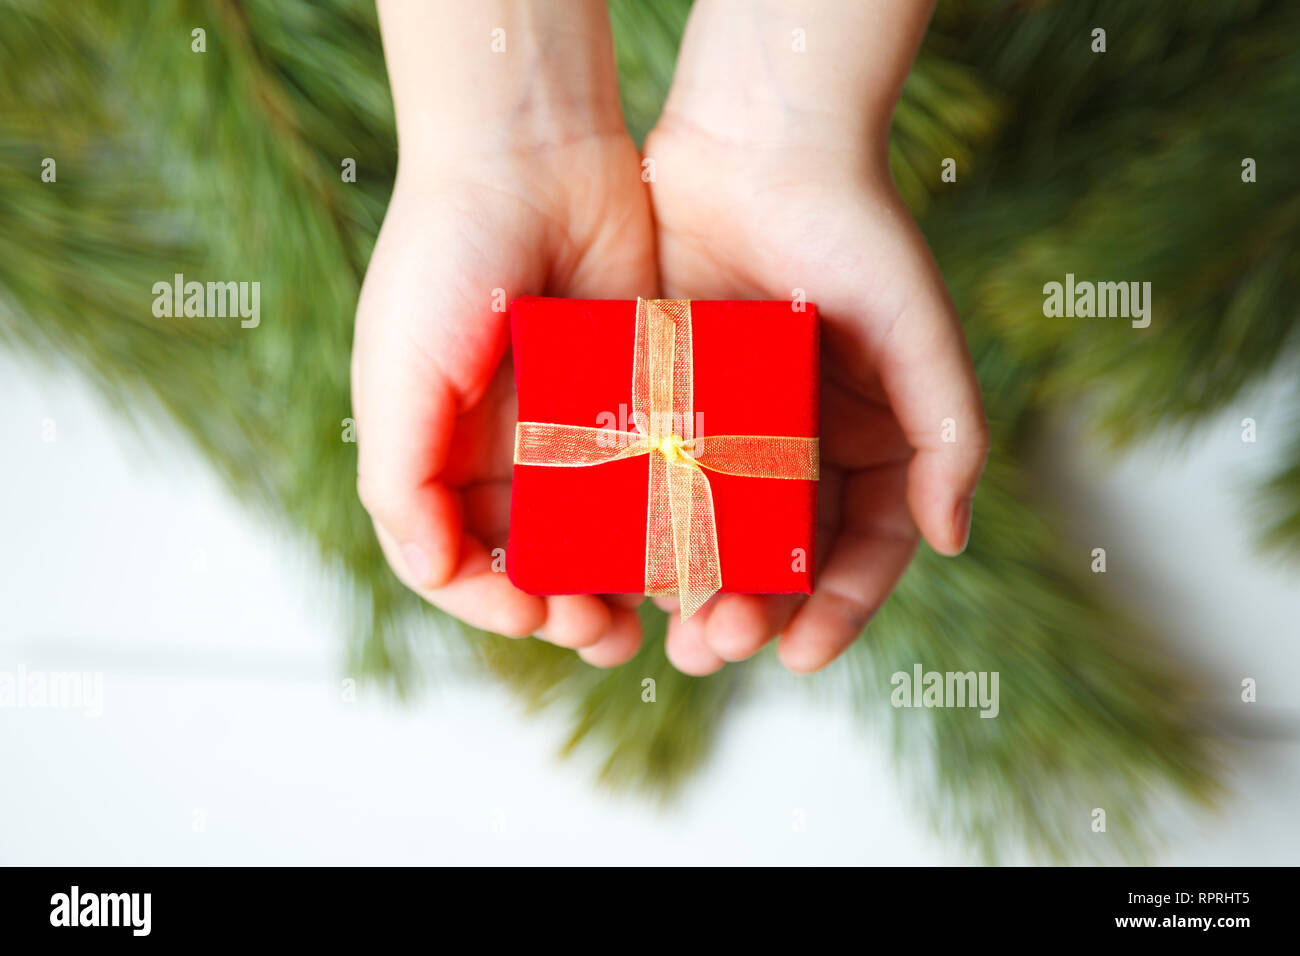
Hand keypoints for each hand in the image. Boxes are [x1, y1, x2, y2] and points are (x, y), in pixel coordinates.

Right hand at [353, 1, 655, 664]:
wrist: (532, 152)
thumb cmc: (443, 257)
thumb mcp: (399, 372)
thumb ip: (401, 477)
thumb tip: (431, 571)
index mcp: (436, 453)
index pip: (451, 560)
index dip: (485, 600)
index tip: (528, 611)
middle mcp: (502, 450)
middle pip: (529, 560)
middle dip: (560, 608)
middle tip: (597, 630)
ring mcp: (570, 426)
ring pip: (595, 533)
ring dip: (617, 581)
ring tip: (645, 612)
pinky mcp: (632, 397)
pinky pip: (647, 475)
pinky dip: (661, 516)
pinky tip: (687, 542)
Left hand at [641, 0, 988, 674]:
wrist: (760, 143)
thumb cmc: (856, 232)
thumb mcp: (920, 335)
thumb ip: (948, 435)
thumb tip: (952, 538)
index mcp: (871, 438)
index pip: (863, 547)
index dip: (840, 608)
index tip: (800, 656)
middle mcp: (805, 443)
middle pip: (783, 554)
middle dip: (755, 611)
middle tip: (713, 650)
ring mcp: (737, 425)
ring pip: (716, 530)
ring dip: (693, 586)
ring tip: (666, 632)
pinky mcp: (674, 398)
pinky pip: (660, 477)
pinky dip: (647, 523)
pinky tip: (621, 561)